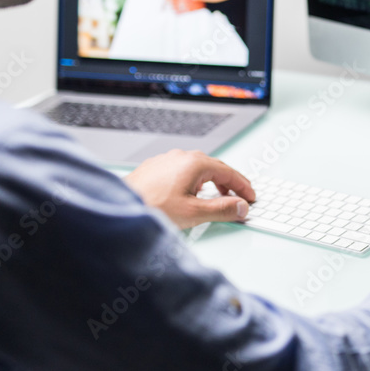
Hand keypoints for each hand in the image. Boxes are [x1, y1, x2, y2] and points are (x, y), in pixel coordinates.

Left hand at [124, 150, 255, 229]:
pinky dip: (193, 182)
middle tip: (239, 197)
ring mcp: (166, 161)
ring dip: (211, 183)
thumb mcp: (194, 213)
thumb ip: (222, 209)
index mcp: (194, 163)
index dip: (243, 186)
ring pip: (196, 169)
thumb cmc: (151, 208)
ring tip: (216, 198)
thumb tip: (241, 207)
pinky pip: (181, 171)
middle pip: (214, 168)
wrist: (118, 207)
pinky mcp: (154, 169)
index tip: (251, 197)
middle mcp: (180, 157)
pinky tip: (190, 195)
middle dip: (229, 183)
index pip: (228, 172)